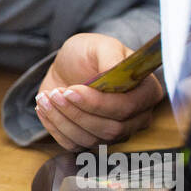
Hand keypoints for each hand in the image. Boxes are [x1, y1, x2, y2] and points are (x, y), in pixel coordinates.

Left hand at [35, 33, 164, 149]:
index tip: (71, 90)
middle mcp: (136, 118)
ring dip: (62, 120)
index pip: (126, 108)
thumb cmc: (88, 54)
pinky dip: (55, 128)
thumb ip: (110, 56)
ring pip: (89, 139)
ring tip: (46, 98)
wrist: (69, 67)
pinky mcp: (91, 140)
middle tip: (54, 94)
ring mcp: (114, 134)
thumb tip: (114, 70)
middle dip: (77, 113)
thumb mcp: (99, 45)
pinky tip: (44, 109)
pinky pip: (73, 144)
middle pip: (110, 129)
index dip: (97, 103)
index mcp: (146, 92)